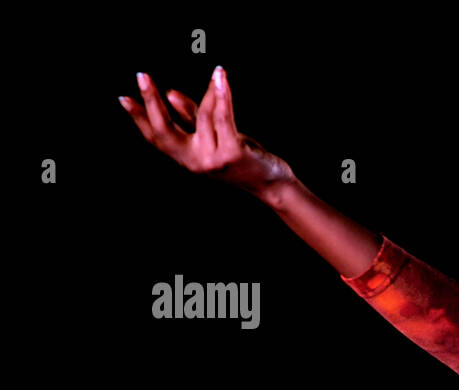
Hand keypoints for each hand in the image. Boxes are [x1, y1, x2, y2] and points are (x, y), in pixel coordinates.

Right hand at [119, 67, 294, 199]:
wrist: (271, 183)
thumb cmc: (241, 159)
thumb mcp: (213, 138)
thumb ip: (191, 118)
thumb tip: (170, 94)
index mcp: (186, 159)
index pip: (156, 138)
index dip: (139, 118)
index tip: (123, 98)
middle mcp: (195, 162)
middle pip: (166, 130)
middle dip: (151, 102)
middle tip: (141, 76)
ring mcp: (213, 159)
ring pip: (204, 117)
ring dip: (210, 93)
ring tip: (218, 73)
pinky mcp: (233, 153)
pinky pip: (223, 118)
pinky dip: (222, 96)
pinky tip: (219, 77)